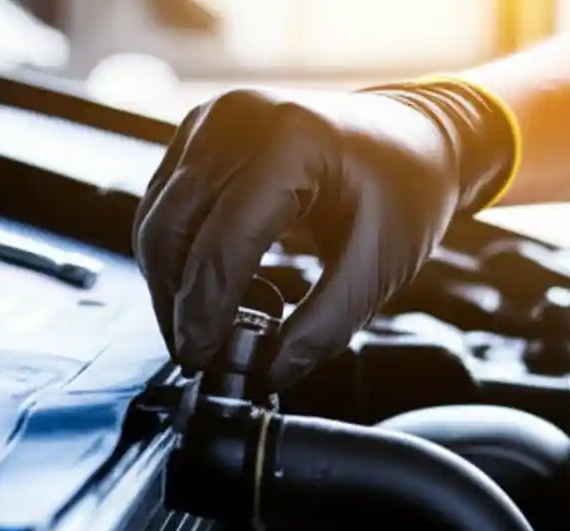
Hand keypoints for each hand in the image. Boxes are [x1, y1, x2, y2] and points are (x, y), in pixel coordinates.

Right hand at [133, 83, 512, 388]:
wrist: (412, 134)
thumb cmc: (405, 188)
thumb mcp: (380, 264)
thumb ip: (324, 326)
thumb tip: (267, 374)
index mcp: (291, 140)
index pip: (224, 240)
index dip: (205, 309)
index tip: (202, 358)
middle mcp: (238, 117)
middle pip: (172, 227)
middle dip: (175, 303)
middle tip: (193, 355)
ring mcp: (212, 119)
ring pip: (157, 217)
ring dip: (167, 282)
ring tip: (195, 329)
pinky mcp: (199, 131)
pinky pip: (164, 202)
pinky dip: (173, 252)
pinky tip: (199, 288)